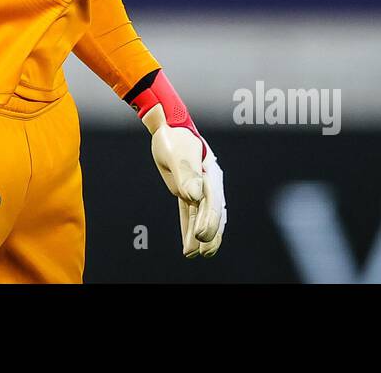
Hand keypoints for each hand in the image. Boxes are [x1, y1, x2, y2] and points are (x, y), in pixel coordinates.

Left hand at [129, 70, 225, 257]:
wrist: (167, 126)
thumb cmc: (173, 137)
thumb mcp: (178, 154)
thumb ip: (186, 174)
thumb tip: (195, 196)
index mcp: (211, 174)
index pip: (212, 202)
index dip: (209, 221)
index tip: (200, 235)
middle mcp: (208, 183)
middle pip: (212, 214)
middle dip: (209, 234)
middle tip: (203, 252)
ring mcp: (198, 188)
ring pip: (201, 217)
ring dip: (199, 236)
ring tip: (195, 254)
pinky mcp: (186, 191)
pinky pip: (189, 213)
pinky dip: (188, 228)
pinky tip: (187, 244)